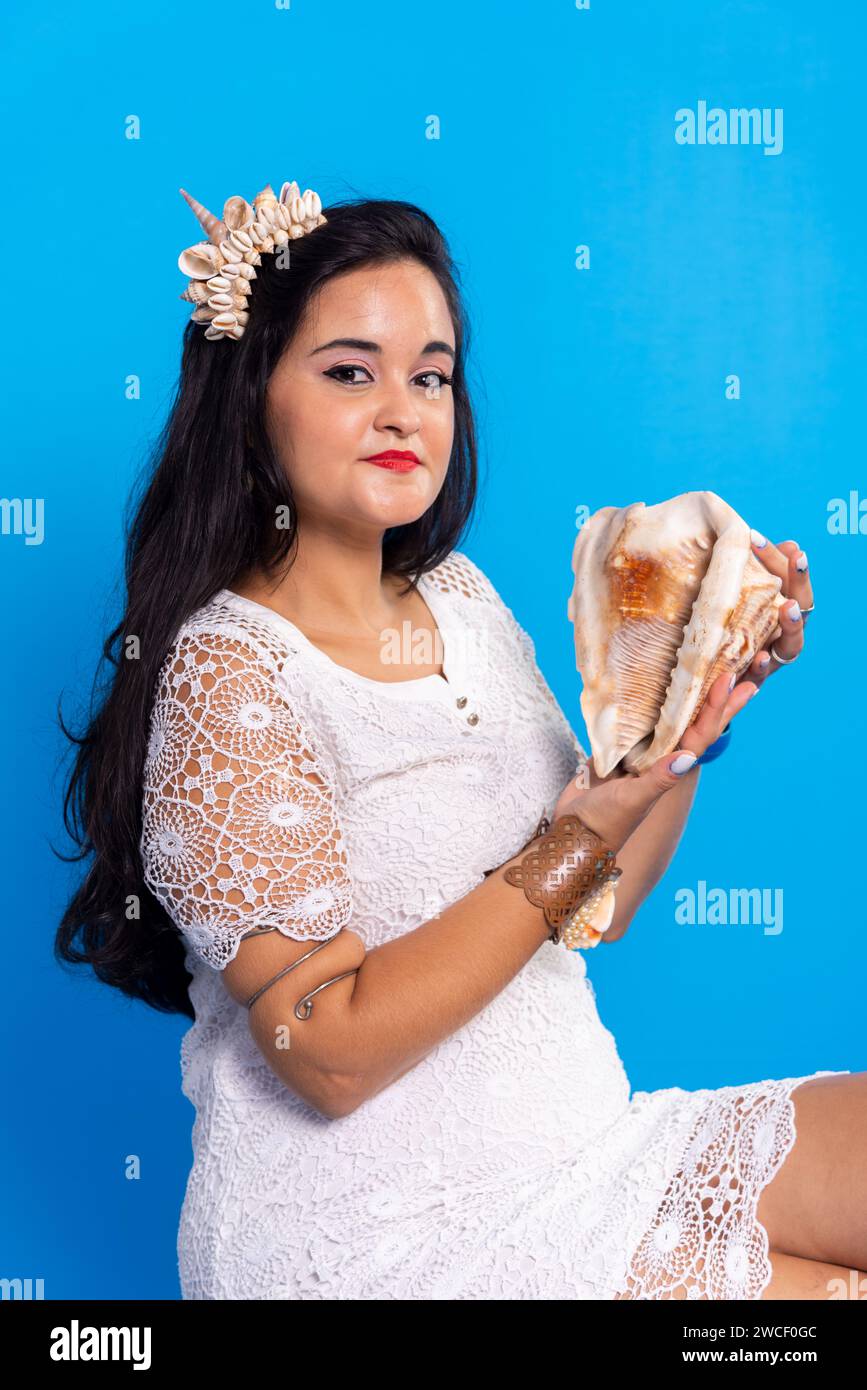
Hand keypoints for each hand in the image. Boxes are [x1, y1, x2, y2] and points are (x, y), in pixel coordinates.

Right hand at [552, 665, 752, 850]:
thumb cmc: (606, 822)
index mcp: (669, 768)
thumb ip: (659, 779)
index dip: (718, 708)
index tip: (733, 681)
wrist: (572, 832)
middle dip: (716, 700)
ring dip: (682, 696)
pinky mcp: (614, 749)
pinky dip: (641, 702)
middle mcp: (659, 757)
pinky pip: (632, 720)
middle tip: (741, 672)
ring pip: (664, 718)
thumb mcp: (634, 800)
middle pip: (692, 722)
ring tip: (700, 670)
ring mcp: (637, 753)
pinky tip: (646, 682)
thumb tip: (688, 756)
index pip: (701, 733)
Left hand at [741, 529, 811, 687]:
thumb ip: (752, 572)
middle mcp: (785, 632)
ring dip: (793, 625)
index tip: (785, 542)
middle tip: (797, 558)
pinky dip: (760, 669)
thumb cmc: (726, 624)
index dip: (789, 561)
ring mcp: (773, 657)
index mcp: (783, 608)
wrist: (707, 671)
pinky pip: (761, 677)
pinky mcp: (753, 680)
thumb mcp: (735, 595)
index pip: (793, 581)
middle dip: (800, 581)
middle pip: (802, 606)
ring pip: (793, 644)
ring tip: (787, 607)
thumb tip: (778, 542)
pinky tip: (758, 657)